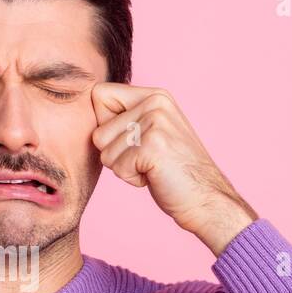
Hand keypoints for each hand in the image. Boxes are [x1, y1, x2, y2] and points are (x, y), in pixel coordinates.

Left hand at [91, 83, 257, 256]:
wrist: (207, 198)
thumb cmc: (173, 171)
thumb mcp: (150, 132)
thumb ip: (125, 118)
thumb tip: (84, 106)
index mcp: (154, 95)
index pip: (99, 94)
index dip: (105, 125)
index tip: (132, 141)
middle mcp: (155, 101)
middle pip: (97, 131)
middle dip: (115, 154)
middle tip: (146, 159)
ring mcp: (155, 122)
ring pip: (104, 152)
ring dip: (124, 168)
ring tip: (153, 167)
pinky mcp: (153, 145)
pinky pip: (117, 168)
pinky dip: (133, 179)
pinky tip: (156, 176)